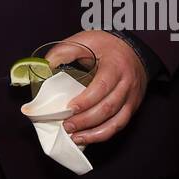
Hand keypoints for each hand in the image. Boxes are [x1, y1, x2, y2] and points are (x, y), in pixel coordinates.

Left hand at [43, 30, 147, 145]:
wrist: (133, 50)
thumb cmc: (106, 45)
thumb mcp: (85, 40)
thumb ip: (65, 51)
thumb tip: (45, 66)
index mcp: (115, 65)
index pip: (102, 86)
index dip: (86, 101)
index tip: (68, 108)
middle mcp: (127, 84)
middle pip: (108, 107)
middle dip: (86, 120)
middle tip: (66, 126)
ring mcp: (131, 98)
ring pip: (116, 122)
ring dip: (94, 133)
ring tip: (75, 137)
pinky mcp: (131, 108)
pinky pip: (119, 126)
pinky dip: (103, 134)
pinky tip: (87, 138)